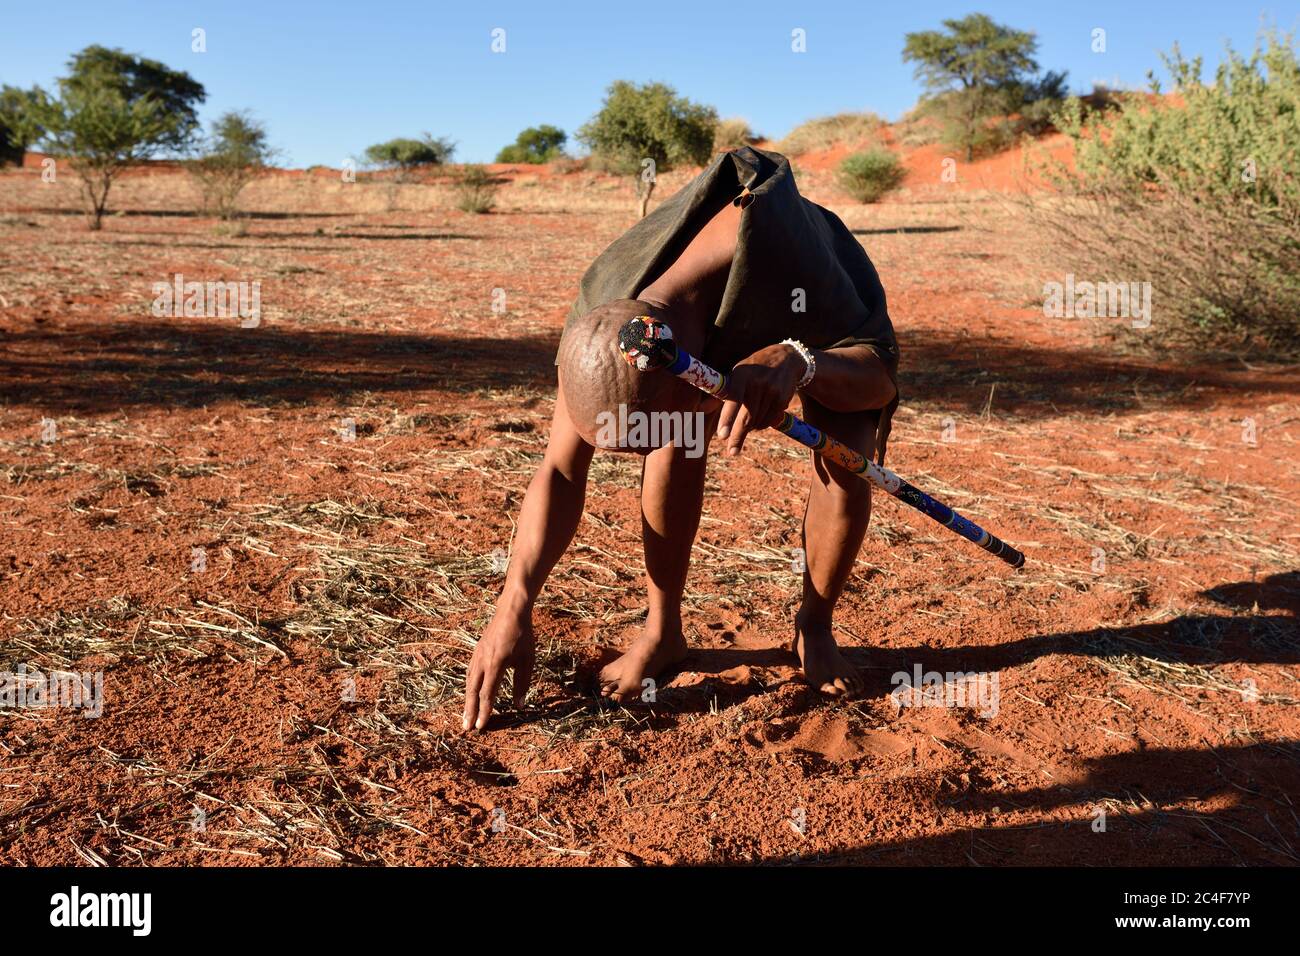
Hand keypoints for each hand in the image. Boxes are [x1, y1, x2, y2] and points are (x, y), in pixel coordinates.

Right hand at [462, 608, 535, 731]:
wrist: (510, 612)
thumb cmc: (522, 636)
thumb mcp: (527, 661)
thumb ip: (522, 684)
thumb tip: (519, 706)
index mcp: (495, 665)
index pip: (487, 694)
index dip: (484, 711)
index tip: (481, 726)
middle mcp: (482, 662)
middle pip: (473, 691)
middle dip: (470, 711)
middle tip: (466, 728)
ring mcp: (477, 656)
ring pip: (469, 683)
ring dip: (467, 701)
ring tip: (466, 715)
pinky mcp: (476, 652)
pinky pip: (469, 673)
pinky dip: (468, 687)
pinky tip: (469, 693)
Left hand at [716, 344, 804, 455]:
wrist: (785, 358)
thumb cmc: (752, 370)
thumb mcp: (736, 375)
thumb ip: (720, 393)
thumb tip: (700, 409)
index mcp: (741, 374)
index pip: (733, 399)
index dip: (727, 419)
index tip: (722, 436)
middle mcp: (757, 382)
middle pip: (746, 417)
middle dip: (738, 436)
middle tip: (732, 451)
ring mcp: (772, 391)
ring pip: (758, 422)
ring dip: (751, 428)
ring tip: (748, 424)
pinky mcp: (782, 399)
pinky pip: (770, 421)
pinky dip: (763, 424)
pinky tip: (761, 418)